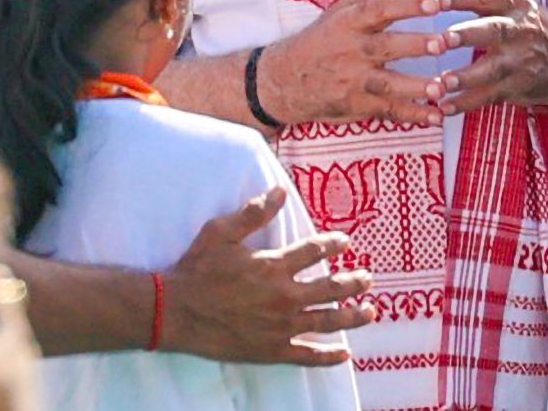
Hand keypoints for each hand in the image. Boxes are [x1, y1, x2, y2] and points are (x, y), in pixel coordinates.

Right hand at [163, 188, 375, 364]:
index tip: (345, 242)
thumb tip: (280, 191)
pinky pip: (307, 355)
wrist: (176, 312)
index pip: (314, 251)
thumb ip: (253, 212)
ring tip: (371, 311)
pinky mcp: (272, 350)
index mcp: (273, 265)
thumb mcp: (221, 232)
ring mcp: (281, 326)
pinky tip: (345, 354)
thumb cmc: (197, 270)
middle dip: (354, 282)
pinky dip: (328, 356)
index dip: (333, 244)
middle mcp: (284, 296)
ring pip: (327, 321)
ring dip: (353, 316)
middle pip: (331, 288)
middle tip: (368, 278)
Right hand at [262, 0, 447, 126]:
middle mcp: (351, 50)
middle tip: (444, 43)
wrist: (284, 80)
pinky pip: (388, 111)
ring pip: (388, 84)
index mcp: (350, 20)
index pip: (379, 8)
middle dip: (415, 45)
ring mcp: (354, 81)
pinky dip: (413, 116)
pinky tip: (437, 116)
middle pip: (385, 46)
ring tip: (443, 87)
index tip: (436, 2)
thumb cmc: (325, 36)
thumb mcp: (350, 6)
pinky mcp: (358, 106)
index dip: (407, 3)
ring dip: (416, 87)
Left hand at [428, 0, 547, 114]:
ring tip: (440, 82)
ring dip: (465, 77)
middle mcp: (518, 29)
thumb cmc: (519, 20)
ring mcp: (520, 61)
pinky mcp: (516, 87)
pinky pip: (489, 96)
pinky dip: (467, 103)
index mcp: (511, 1)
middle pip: (493, 30)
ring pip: (492, 68)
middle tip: (441, 40)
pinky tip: (444, 107)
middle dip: (468, 35)